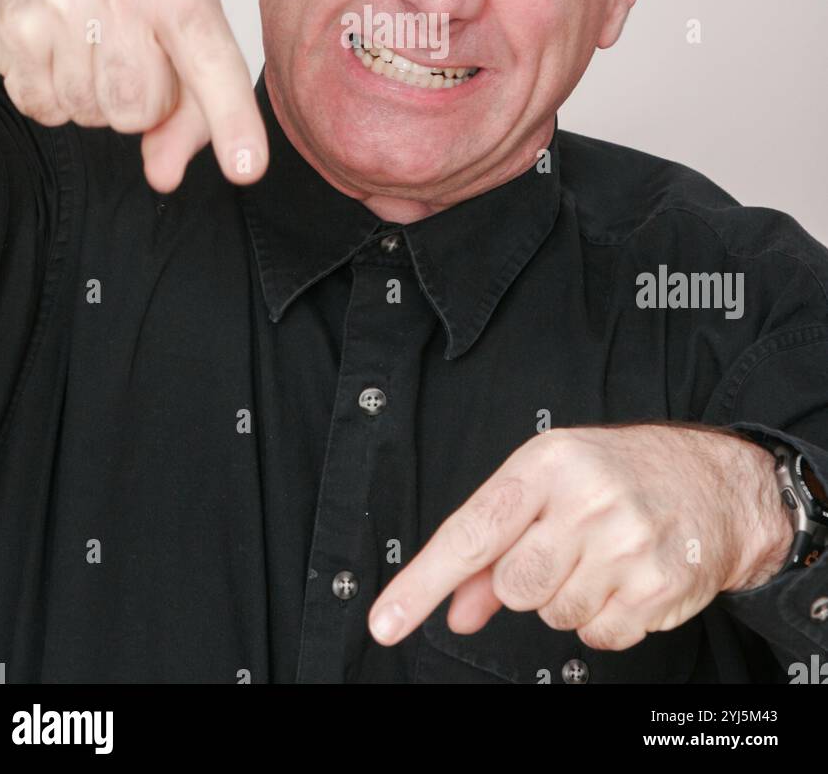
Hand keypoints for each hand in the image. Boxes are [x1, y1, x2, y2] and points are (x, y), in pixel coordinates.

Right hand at [0, 0, 267, 191]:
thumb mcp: (177, 16)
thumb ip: (189, 105)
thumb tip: (166, 176)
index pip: (212, 61)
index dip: (233, 119)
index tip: (247, 167)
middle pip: (140, 109)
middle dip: (137, 100)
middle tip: (125, 50)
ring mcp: (61, 2)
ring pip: (91, 113)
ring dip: (91, 97)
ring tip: (86, 42)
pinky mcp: (14, 26)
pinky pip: (43, 107)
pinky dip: (50, 94)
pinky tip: (52, 49)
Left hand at [368, 423, 794, 651]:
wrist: (713, 482)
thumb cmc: (617, 475)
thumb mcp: (549, 485)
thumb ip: (495, 543)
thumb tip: (455, 608)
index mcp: (548, 463)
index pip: (472, 529)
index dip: (424, 581)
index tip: (386, 621)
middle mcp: (587, 500)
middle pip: (514, 585)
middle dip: (528, 579)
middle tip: (562, 546)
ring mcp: (627, 544)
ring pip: (555, 615)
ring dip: (569, 598)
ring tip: (600, 555)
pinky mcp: (658, 588)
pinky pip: (599, 637)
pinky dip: (605, 619)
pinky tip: (624, 580)